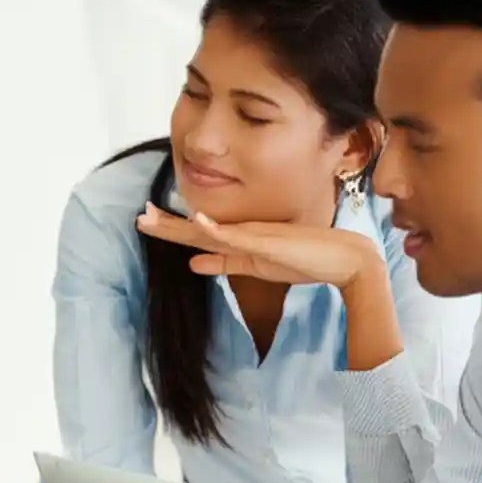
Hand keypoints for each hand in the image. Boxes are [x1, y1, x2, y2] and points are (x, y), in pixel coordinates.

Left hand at [136, 202, 383, 289]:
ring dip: (180, 224)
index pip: (197, 233)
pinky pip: (238, 237)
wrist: (342, 258)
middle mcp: (241, 233)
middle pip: (196, 229)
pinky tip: (198, 221)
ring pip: (208, 230)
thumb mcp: (254, 266)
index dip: (171, 228)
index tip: (147, 220)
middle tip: (138, 216)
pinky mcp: (266, 242)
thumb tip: (193, 263)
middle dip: (166, 224)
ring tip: (152, 217)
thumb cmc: (303, 260)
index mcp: (237, 240)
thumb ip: (225, 264)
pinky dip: (217, 229)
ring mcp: (253, 236)